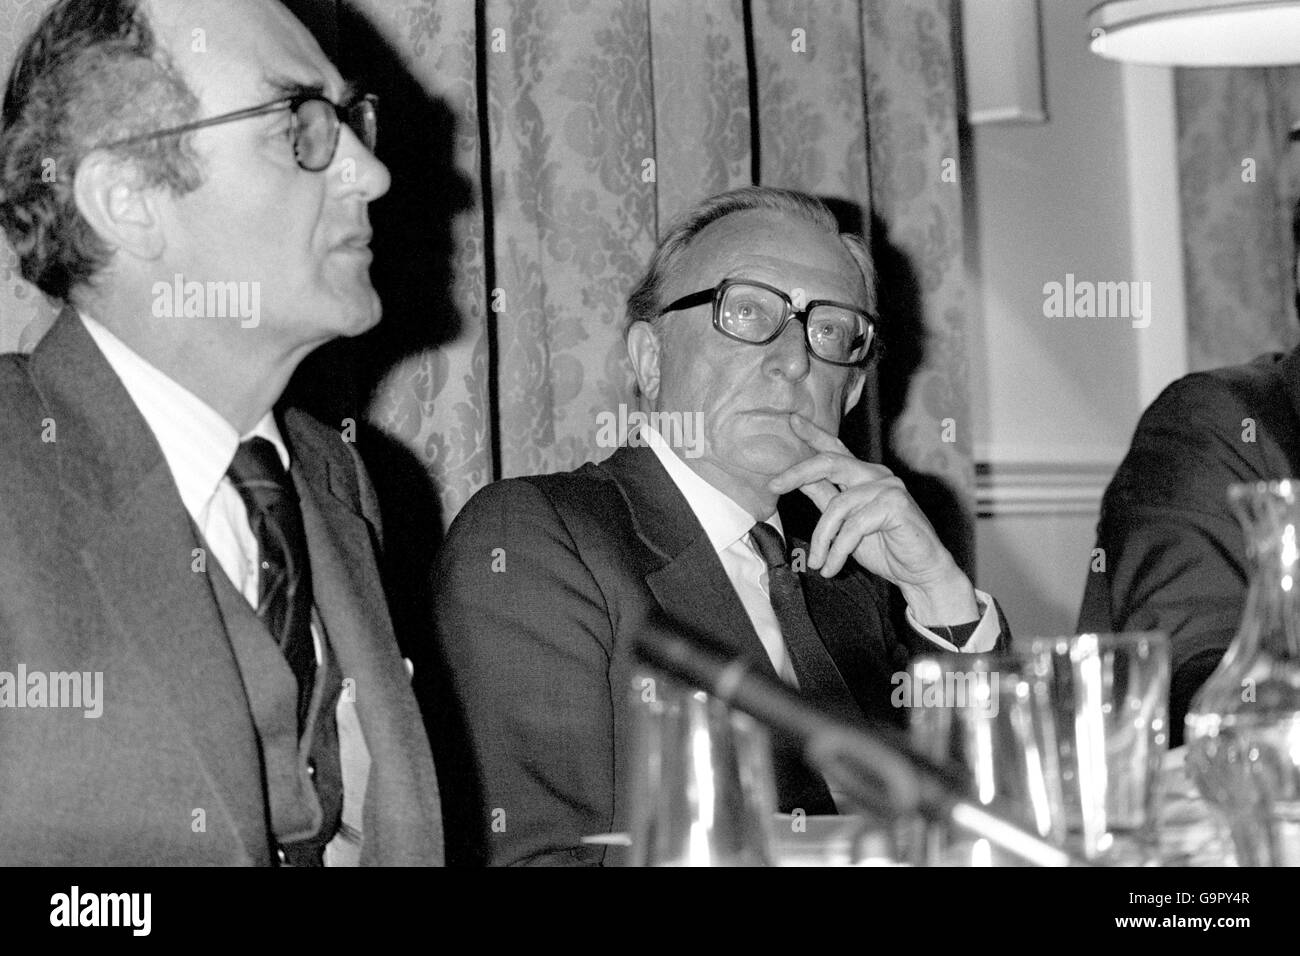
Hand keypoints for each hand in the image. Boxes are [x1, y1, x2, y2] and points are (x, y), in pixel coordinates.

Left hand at [765, 413, 977, 623]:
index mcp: (864, 476)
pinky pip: (854, 525)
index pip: (835, 450)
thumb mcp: (844, 523)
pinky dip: (838, 550)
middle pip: (830, 463)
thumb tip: (799, 480)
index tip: (792, 421)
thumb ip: (825, 498)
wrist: (920, 573)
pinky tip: (832, 567)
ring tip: (817, 563)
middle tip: (773, 485)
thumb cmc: (885, 548)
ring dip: (822, 539)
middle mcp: (877, 475)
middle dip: (797, 472)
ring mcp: (888, 487)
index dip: (814, 434)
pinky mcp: (896, 504)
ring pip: (837, 505)